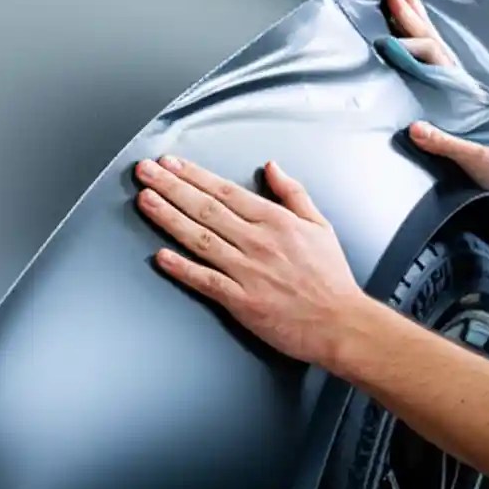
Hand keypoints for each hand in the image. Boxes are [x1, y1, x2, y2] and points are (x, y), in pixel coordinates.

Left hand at [134, 156, 371, 365]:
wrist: (342, 324)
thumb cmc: (332, 279)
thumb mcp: (320, 225)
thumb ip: (293, 193)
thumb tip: (272, 167)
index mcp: (276, 221)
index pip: (225, 191)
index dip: (194, 175)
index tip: (171, 164)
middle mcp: (258, 242)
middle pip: (205, 208)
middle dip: (171, 186)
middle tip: (146, 172)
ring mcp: (248, 271)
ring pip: (200, 238)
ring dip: (169, 218)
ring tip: (146, 200)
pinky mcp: (242, 301)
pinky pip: (206, 280)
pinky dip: (183, 268)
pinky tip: (161, 256)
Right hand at [384, 0, 488, 190]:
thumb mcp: (477, 157)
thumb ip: (447, 142)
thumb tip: (414, 128)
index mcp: (462, 93)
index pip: (433, 59)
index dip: (409, 47)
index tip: (385, 38)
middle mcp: (460, 84)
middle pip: (433, 42)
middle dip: (413, 16)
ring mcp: (459, 88)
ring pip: (437, 46)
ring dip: (420, 21)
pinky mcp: (457, 98)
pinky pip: (437, 61)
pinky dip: (426, 42)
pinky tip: (420, 37)